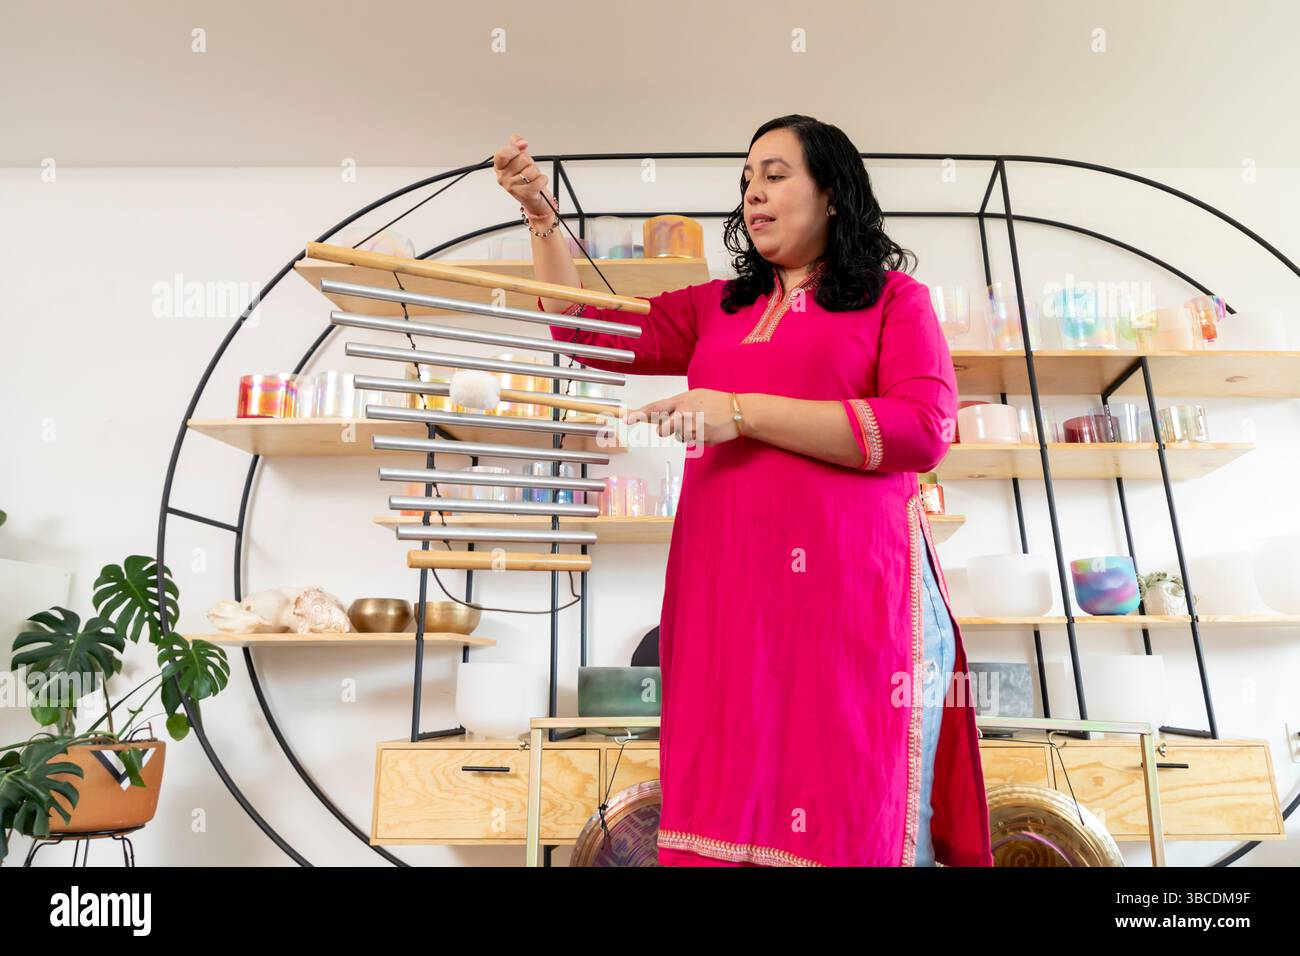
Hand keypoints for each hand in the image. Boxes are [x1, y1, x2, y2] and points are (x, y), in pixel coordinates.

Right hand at [493, 133, 556, 218]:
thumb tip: (520, 141)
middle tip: (527, 170)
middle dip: (529, 162)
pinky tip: (538, 183)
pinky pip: (539, 180)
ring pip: (531, 170)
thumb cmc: (526, 178)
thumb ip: (517, 145)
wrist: (533, 199)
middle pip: (522, 159)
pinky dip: (543, 180)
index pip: (502, 153)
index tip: (520, 148)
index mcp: (500, 167)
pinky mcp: (524, 194)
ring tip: (533, 178)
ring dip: (537, 172)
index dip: (514, 148)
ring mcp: (512, 187)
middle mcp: (503, 177)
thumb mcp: (520, 158)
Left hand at [625, 389, 739, 445]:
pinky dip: (697, 439)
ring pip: (677, 437)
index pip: (655, 408)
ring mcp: (691, 425)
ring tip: (700, 425)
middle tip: (682, 425)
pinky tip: (708, 430)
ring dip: (685, 435)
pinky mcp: (699, 437)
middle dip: (667, 431)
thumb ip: (678, 405)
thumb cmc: (717, 403)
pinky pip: (690, 442)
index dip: (639, 414)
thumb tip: (662, 415)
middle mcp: (683, 412)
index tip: (626, 419)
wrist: (739, 411)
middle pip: (661, 429)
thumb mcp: (696, 396)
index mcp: (681, 400)